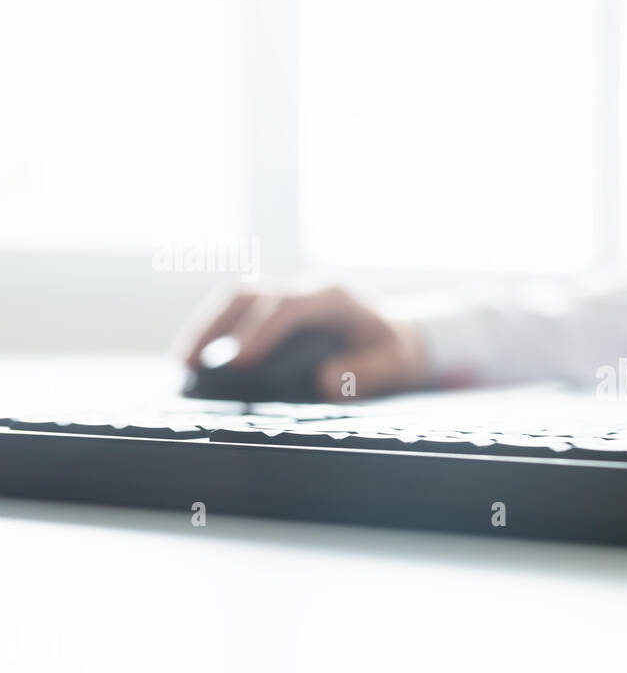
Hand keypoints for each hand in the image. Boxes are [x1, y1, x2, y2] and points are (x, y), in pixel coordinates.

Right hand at [176, 285, 431, 400]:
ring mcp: (287, 295)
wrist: (399, 336)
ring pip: (236, 298)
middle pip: (250, 294)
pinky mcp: (274, 309)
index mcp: (335, 298)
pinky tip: (194, 358)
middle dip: (216, 326)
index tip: (237, 362)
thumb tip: (325, 382)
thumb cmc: (395, 351)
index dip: (261, 331)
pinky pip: (237, 311)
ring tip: (182, 362)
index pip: (290, 307)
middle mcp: (305, 289)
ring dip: (205, 327)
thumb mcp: (396, 364)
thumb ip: (368, 373)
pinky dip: (212, 331)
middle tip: (189, 363)